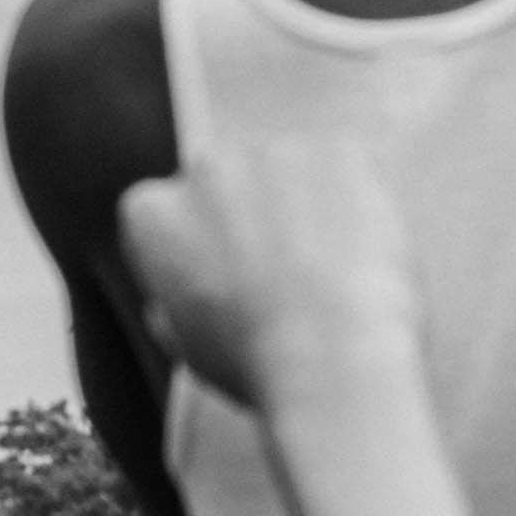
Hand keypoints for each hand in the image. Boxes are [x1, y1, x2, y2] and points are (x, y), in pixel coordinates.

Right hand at [118, 137, 422, 412]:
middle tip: (292, 276)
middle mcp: (205, 168)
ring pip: (292, 174)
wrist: (330, 354)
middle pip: (232, 184)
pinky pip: (349, 174)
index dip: (206, 249)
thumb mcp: (186, 347)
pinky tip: (365, 255)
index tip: (232, 282)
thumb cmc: (255, 362)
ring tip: (333, 272)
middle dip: (257, 219)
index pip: (172, 215)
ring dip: (308, 208)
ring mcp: (274, 153)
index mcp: (151, 213)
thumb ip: (171, 308)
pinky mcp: (339, 153)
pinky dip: (359, 206)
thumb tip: (169, 305)